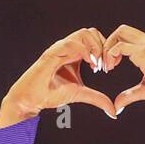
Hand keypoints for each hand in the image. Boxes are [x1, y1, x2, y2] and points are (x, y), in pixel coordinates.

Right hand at [0, 29, 117, 126]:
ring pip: (84, 33)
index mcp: (74, 53)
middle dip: (102, 46)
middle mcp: (68, 47)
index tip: (108, 67)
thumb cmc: (51, 94)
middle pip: (91, 32)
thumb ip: (97, 99)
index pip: (95, 39)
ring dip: (94, 47)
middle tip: (104, 65)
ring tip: (96, 64)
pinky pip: (71, 42)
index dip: (105, 50)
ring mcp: (60, 48)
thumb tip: (113, 111)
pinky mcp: (52, 52)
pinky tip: (89, 63)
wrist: (32, 99)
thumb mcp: (80, 95)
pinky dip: (84, 50)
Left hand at [101, 25, 144, 117]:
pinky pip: (121, 46)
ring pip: (120, 34)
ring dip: (108, 49)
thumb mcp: (143, 89)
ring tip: (107, 67)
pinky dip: (111, 55)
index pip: (127, 34)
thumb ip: (129, 94)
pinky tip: (111, 68)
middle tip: (105, 64)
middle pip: (121, 30)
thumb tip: (117, 104)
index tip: (110, 65)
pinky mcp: (144, 53)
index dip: (115, 46)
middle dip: (108, 44)